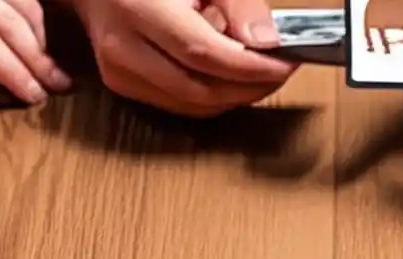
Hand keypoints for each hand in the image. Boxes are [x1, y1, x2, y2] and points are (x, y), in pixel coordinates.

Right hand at [73, 0, 296, 117]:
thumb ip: (237, 2)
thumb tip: (266, 41)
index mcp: (138, 8)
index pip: (203, 54)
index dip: (250, 67)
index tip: (284, 63)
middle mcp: (122, 45)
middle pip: (199, 88)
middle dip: (250, 87)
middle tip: (280, 71)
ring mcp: (119, 71)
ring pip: (192, 105)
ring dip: (234, 96)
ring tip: (260, 74)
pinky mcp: (122, 84)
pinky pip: (179, 104)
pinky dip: (212, 97)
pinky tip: (230, 78)